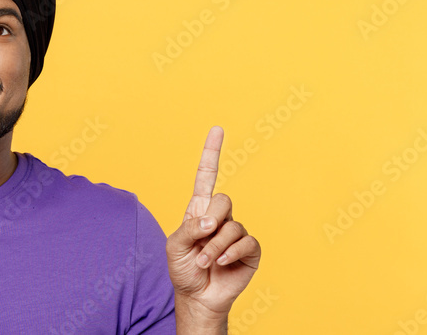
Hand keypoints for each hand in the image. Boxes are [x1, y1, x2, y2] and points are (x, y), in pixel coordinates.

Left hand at [166, 126, 259, 319]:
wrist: (197, 296)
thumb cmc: (183, 268)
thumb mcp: (175, 245)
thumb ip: (189, 229)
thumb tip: (211, 222)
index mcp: (200, 209)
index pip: (207, 176)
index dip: (212, 153)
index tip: (217, 129)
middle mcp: (220, 217)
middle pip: (223, 199)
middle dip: (211, 221)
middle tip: (200, 241)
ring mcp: (236, 232)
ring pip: (232, 226)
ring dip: (214, 247)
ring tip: (205, 262)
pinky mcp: (250, 250)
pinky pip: (246, 242)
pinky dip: (230, 253)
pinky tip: (221, 263)